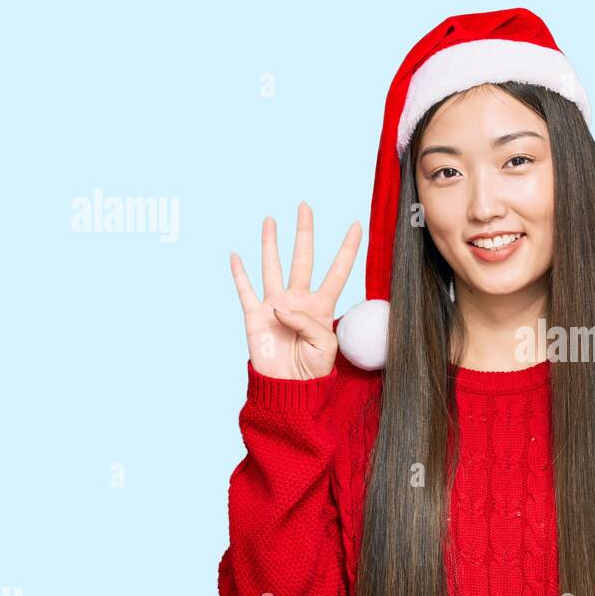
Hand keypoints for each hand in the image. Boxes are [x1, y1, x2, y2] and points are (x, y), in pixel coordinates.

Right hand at [230, 201, 361, 379]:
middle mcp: (299, 299)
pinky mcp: (255, 316)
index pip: (339, 271)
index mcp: (322, 306)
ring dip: (271, 243)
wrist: (288, 388)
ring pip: (273, 266)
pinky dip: (239, 274)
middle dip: (305, 233)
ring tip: (271, 220)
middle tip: (305, 207)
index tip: (358, 225)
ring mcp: (275, 305)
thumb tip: (280, 307)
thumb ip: (307, 322)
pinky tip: (236, 256)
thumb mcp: (324, 346)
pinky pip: (245, 290)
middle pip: (303, 258)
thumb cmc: (312, 370)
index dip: (349, 249)